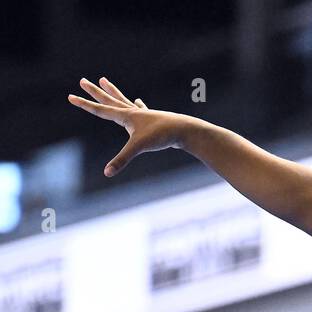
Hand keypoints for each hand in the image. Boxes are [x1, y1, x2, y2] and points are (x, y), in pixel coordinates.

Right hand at [67, 76, 189, 176]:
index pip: (99, 110)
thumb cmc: (161, 136)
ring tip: (104, 81)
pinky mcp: (153, 119)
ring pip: (123, 101)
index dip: (84, 105)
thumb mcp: (138, 148)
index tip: (69, 96)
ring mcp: (143, 115)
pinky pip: (141, 110)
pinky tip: (138, 101)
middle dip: (94, 91)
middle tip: (82, 80)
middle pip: (108, 100)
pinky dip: (137, 105)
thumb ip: (121, 160)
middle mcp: (133, 112)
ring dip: (113, 92)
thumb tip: (107, 173)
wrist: (184, 130)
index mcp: (125, 116)